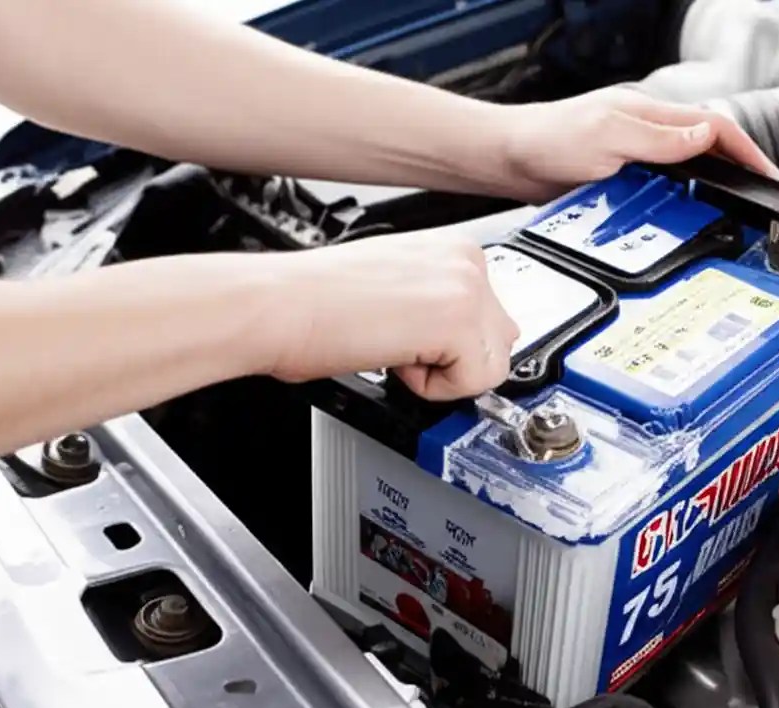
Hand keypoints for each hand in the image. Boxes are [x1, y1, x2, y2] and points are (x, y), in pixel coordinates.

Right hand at [264, 232, 519, 400]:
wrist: (279, 305)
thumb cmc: (315, 301)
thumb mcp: (398, 287)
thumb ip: (443, 302)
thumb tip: (473, 337)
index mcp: (453, 248)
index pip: (491, 316)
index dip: (446, 342)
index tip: (407, 333)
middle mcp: (466, 259)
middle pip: (499, 342)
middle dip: (453, 359)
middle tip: (397, 342)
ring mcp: (467, 286)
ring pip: (493, 365)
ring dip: (443, 373)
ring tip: (394, 347)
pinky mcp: (460, 319)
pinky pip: (475, 383)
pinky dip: (432, 388)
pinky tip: (394, 356)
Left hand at [499, 86, 778, 201]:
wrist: (507, 159)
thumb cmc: (546, 140)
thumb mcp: (608, 136)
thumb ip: (659, 139)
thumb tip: (707, 135)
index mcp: (652, 115)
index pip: (719, 129)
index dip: (752, 153)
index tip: (774, 178)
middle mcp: (649, 133)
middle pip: (712, 151)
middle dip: (745, 174)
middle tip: (769, 203)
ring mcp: (637, 156)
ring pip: (691, 173)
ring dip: (717, 191)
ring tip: (741, 217)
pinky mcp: (623, 179)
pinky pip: (665, 191)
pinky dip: (685, 205)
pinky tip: (691, 223)